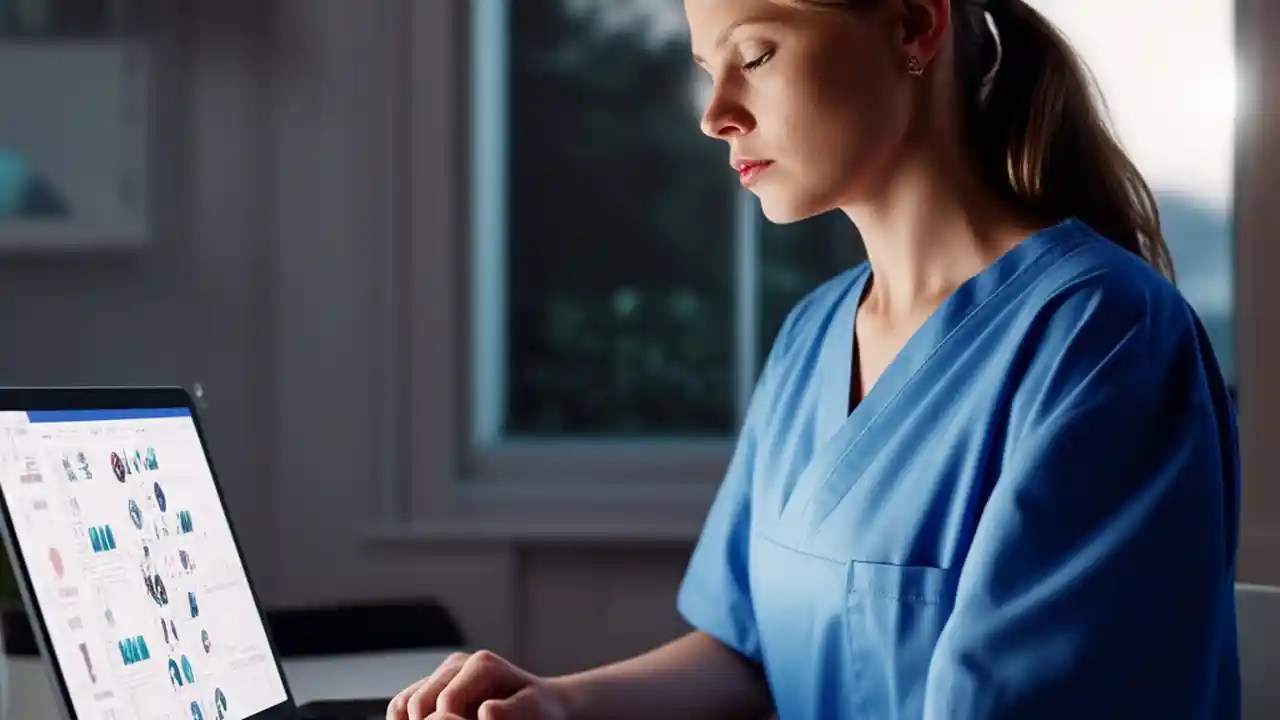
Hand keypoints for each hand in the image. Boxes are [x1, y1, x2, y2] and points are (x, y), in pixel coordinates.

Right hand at [386, 650, 573, 719]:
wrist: (539, 704)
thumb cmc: (538, 710)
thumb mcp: (533, 710)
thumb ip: (511, 712)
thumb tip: (485, 712)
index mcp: (481, 664)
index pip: (445, 705)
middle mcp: (457, 663)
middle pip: (417, 705)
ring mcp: (442, 674)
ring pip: (403, 706)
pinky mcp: (433, 687)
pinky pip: (401, 707)